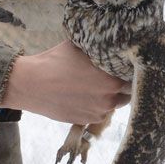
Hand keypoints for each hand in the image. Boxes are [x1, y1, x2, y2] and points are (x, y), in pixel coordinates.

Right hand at [1, 40, 130, 124]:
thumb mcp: (77, 47)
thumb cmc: (53, 61)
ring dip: (110, 96)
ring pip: (114, 104)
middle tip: (112, 76)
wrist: (30, 84)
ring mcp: (98, 112)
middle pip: (128, 93)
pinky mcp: (86, 120)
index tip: (124, 66)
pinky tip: (84, 95)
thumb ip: (97, 48)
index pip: (134, 77)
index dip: (129, 71)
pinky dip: (97, 106)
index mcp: (112, 78)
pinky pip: (100, 113)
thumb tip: (108, 42)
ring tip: (96, 86)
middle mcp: (109, 98)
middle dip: (123, 85)